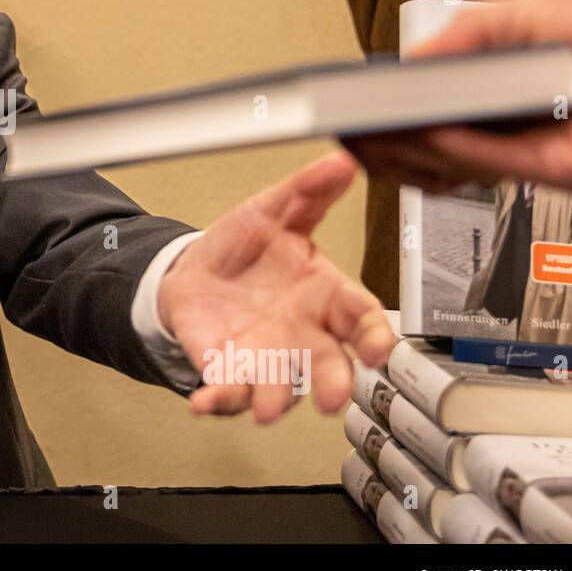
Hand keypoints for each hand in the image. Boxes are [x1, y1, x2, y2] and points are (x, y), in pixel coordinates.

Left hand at [157, 151, 394, 422]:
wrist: (194, 270)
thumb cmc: (245, 247)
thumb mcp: (273, 211)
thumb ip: (308, 191)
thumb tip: (340, 162)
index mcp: (324, 295)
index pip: (361, 317)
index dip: (374, 334)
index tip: (377, 348)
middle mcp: (303, 334)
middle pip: (330, 365)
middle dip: (331, 382)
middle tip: (329, 397)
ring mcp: (269, 357)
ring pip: (281, 387)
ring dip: (275, 400)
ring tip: (266, 408)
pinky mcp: (230, 370)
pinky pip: (228, 392)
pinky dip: (219, 400)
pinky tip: (204, 400)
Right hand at [345, 0, 571, 190]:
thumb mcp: (531, 10)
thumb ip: (468, 30)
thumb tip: (413, 58)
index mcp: (504, 96)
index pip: (432, 118)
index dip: (390, 119)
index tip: (356, 113)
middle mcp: (516, 131)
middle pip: (433, 154)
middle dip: (388, 145)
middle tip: (355, 129)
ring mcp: (537, 154)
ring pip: (457, 169)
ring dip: (411, 152)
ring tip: (378, 130)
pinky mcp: (561, 171)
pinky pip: (497, 166)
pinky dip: (458, 150)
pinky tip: (431, 131)